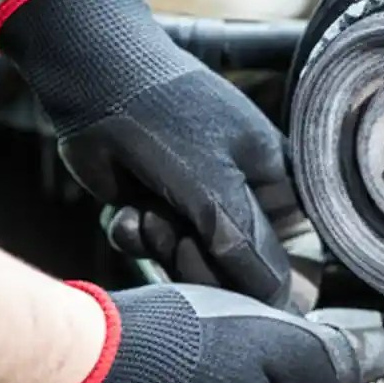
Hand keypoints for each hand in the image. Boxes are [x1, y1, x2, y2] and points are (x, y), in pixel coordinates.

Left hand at [0, 0, 294, 306]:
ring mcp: (197, 206)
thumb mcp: (214, 189)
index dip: (263, 277)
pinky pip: (151, 250)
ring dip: (162, 245)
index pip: (290, 253)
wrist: (93, 82)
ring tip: (148, 213)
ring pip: (189, 264)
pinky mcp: (155, 210)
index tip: (240, 285)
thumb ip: (244, 246)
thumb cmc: (166, 119)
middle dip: (199, 259)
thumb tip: (278, 300)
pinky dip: (134, 234)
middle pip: (236, 268)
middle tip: (178, 238)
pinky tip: (125, 208)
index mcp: (278, 186)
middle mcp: (243, 198)